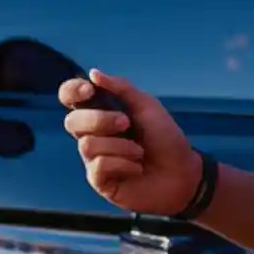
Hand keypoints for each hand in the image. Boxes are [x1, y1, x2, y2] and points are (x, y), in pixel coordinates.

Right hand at [60, 69, 200, 215]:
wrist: (182, 172)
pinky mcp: (100, 181)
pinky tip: (137, 168)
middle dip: (100, 120)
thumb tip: (93, 73)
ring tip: (140, 152)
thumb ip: (121, 88)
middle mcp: (92, 134)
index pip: (70, 96)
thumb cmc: (165, 137)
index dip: (72, 91)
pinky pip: (98, 166)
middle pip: (72, 121)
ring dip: (120, 146)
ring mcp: (94, 158)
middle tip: (126, 123)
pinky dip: (123, 163)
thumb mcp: (146, 106)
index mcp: (101, 111)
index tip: (90, 91)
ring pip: (86, 145)